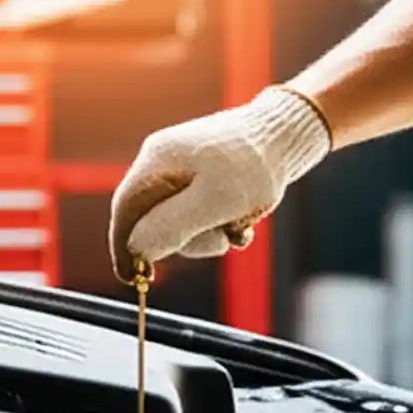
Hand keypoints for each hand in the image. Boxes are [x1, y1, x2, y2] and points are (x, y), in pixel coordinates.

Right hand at [108, 87, 330, 281]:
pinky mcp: (204, 176)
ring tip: (239, 228)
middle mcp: (163, 163)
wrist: (289, 134)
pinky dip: (219, 223)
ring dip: (208, 233)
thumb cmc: (253, 165)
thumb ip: (172, 226)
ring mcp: (183, 169)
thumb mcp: (214, 201)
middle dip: (185, 240)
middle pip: (152, 219)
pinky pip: (199, 212)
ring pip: (179, 220)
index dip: (123, 247)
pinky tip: (243, 221)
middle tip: (220, 242)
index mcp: (156, 162)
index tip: (133, 278)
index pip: (124, 210)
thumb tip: (137, 249)